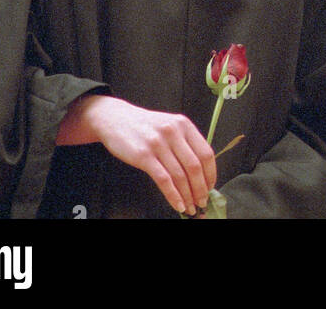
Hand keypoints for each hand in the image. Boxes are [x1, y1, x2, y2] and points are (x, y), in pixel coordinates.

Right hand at [57, 94, 216, 214]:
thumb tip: (201, 171)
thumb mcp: (169, 126)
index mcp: (184, 125)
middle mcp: (174, 133)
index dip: (211, 174)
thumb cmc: (144, 126)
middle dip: (201, 188)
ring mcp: (158, 144)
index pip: (206, 153)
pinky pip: (163, 180)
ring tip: (190, 207)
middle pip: (195, 166)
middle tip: (202, 201)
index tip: (211, 187)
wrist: (115, 119)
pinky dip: (173, 195)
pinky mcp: (143, 156)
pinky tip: (177, 204)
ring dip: (187, 196)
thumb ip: (185, 143)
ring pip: (179, 175)